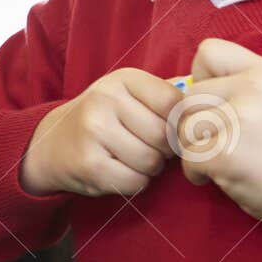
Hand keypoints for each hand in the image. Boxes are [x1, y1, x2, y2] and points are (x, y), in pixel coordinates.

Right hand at [21, 69, 182, 195]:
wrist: (52, 143)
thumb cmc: (105, 119)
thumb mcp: (129, 96)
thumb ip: (165, 99)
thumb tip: (209, 113)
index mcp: (123, 79)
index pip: (174, 104)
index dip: (177, 124)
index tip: (165, 129)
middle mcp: (105, 99)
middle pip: (164, 136)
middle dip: (163, 150)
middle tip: (146, 147)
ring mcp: (94, 130)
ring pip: (151, 161)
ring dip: (148, 168)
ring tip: (130, 159)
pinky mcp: (89, 163)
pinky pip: (135, 182)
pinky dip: (134, 183)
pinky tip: (118, 171)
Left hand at [173, 39, 261, 231]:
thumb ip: (240, 88)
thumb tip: (186, 86)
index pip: (208, 52)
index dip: (201, 78)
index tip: (216, 102)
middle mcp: (250, 89)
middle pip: (188, 97)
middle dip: (194, 123)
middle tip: (216, 143)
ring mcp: (237, 121)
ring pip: (184, 128)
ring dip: (195, 150)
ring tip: (224, 160)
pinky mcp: (225, 154)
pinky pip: (189, 159)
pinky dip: (198, 173)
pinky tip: (224, 177)